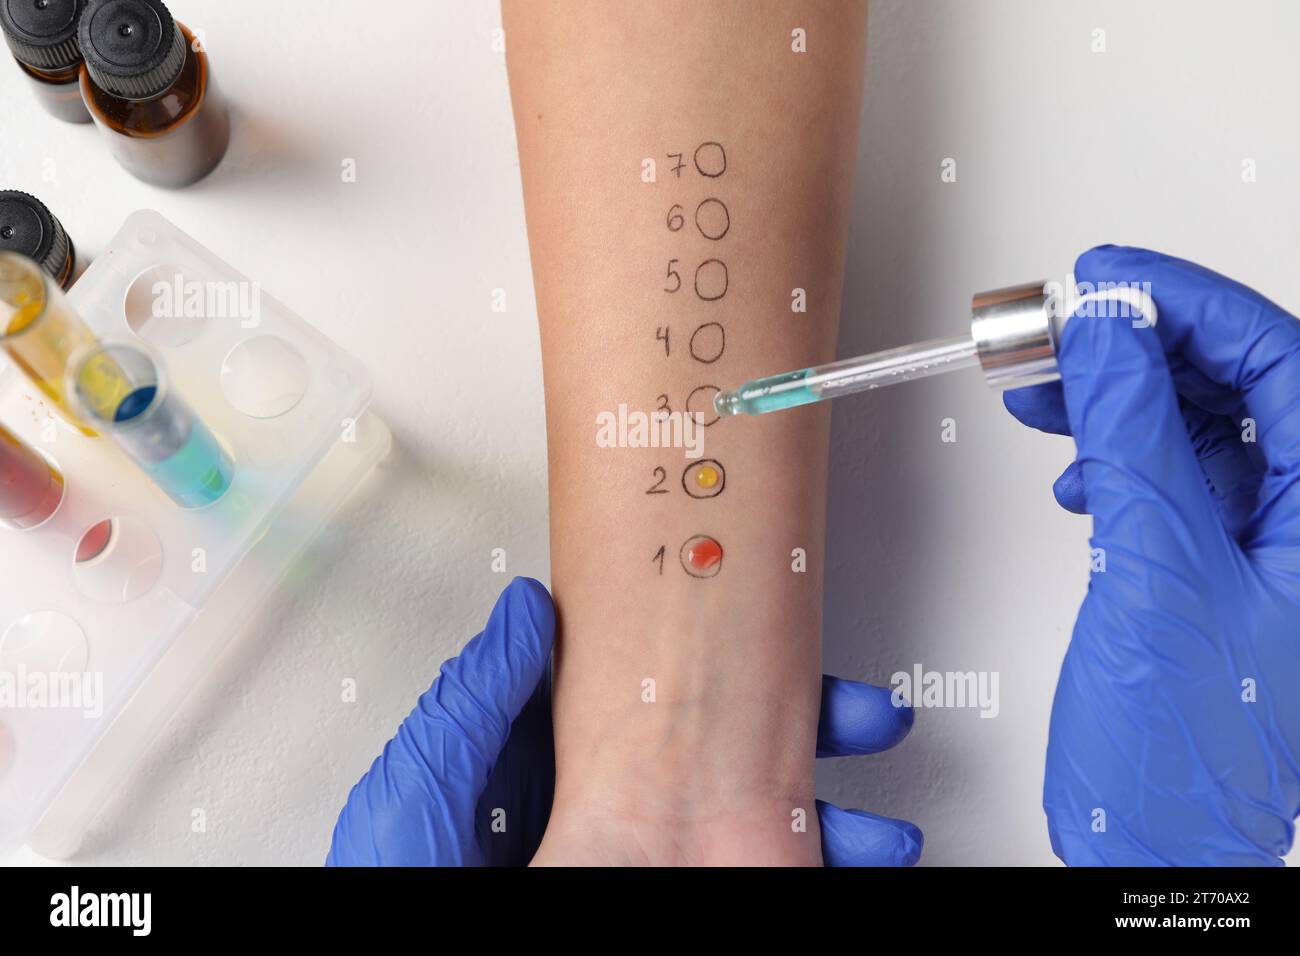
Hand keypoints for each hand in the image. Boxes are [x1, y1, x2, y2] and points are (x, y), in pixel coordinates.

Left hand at [326, 577, 921, 865]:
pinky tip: (841, 856)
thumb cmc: (402, 877)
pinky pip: (747, 868)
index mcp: (555, 766)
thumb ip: (484, 693)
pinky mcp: (668, 888)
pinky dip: (802, 860)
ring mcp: (638, 859)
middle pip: (729, 763)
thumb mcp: (429, 777)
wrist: (416, 941)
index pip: (662, 701)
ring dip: (824, 820)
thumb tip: (531, 606)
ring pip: (753, 829)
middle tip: (862, 717)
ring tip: (877, 826)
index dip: (728, 675)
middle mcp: (608, 817)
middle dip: (807, 737)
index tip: (781, 646)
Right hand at [1004, 245, 1299, 865]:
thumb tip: (1109, 334)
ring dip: (1117, 398)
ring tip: (1049, 385)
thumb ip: (1134, 436)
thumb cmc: (1189, 749)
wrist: (1154, 838)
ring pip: (1199, 424)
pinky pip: (1173, 474)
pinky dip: (1115, 455)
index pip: (1281, 358)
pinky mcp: (1217, 563)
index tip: (1111, 277)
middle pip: (1240, 383)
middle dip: (1141, 348)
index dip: (1188, 302)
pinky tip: (1077, 465)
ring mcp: (1268, 542)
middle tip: (1064, 326)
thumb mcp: (1157, 569)